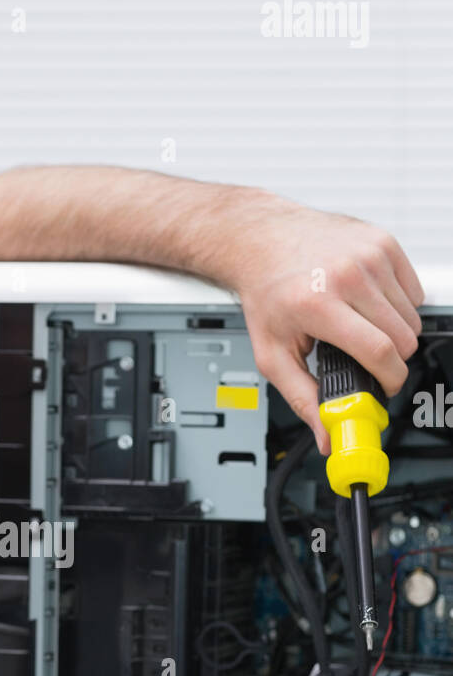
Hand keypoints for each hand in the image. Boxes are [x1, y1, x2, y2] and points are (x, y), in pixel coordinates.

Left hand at [222, 194, 423, 453]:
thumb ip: (302, 398)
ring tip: (361, 328)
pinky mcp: (383, 242)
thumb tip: (327, 434)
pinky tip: (368, 304)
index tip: (383, 387)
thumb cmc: (267, 294)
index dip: (390, 379)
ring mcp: (369, 255)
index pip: (379, 350)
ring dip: (395, 332)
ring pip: (412, 316)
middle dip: (392, 360)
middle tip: (367, 361)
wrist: (263, 241)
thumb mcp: (272, 353)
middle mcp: (347, 274)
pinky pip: (413, 290)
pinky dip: (399, 306)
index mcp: (318, 303)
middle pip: (403, 337)